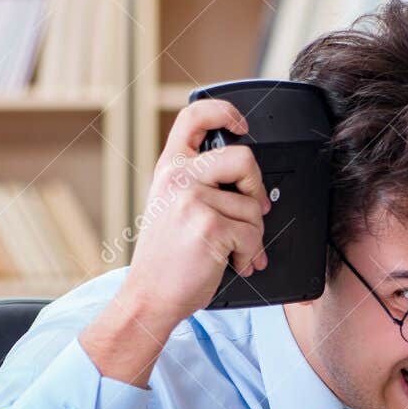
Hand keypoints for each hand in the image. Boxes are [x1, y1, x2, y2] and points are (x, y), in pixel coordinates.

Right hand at [124, 99, 270, 327]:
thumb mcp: (170, 208)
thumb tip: (245, 183)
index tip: (241, 125)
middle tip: (255, 208)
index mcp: (169, 168)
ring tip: (236, 252)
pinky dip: (251, 254)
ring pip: (253, 206)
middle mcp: (178, 177)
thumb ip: (197, 184)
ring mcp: (193, 200)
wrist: (149, 297)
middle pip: (243, 158)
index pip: (194, 116)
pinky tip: (236, 264)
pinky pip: (253, 234)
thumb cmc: (164, 260)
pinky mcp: (209, 226)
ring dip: (254, 236)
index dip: (224, 111)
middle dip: (258, 187)